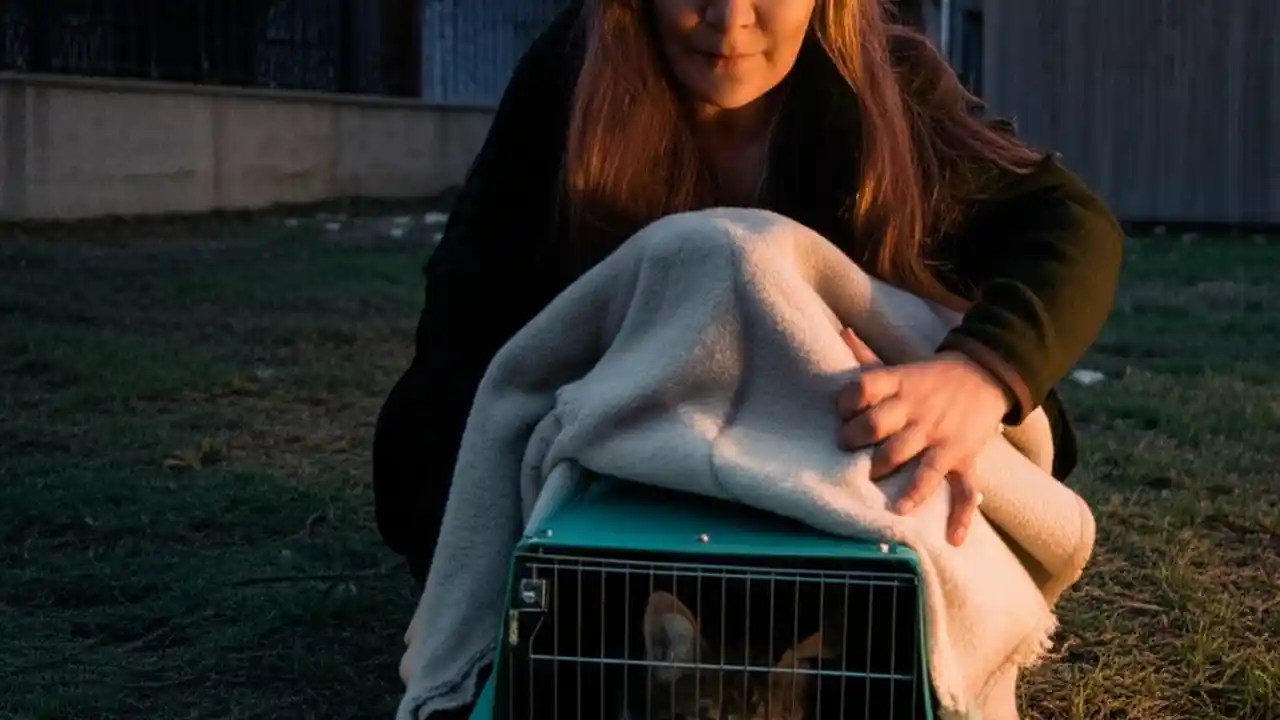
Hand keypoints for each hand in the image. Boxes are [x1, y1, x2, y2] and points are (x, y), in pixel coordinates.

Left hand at [836, 327, 1009, 545]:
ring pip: (918, 463)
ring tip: (888, 504)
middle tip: (846, 450)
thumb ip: (868, 358)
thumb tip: (840, 331)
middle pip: (882, 428)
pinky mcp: (962, 457)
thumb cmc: (932, 377)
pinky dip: (961, 516)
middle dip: (860, 442)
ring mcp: (941, 437)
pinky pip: (964, 489)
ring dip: (901, 482)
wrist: (988, 374)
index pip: (865, 387)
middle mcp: (918, 412)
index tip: (839, 410)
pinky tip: (952, 539)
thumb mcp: (901, 366)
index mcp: (900, 386)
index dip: (847, 400)